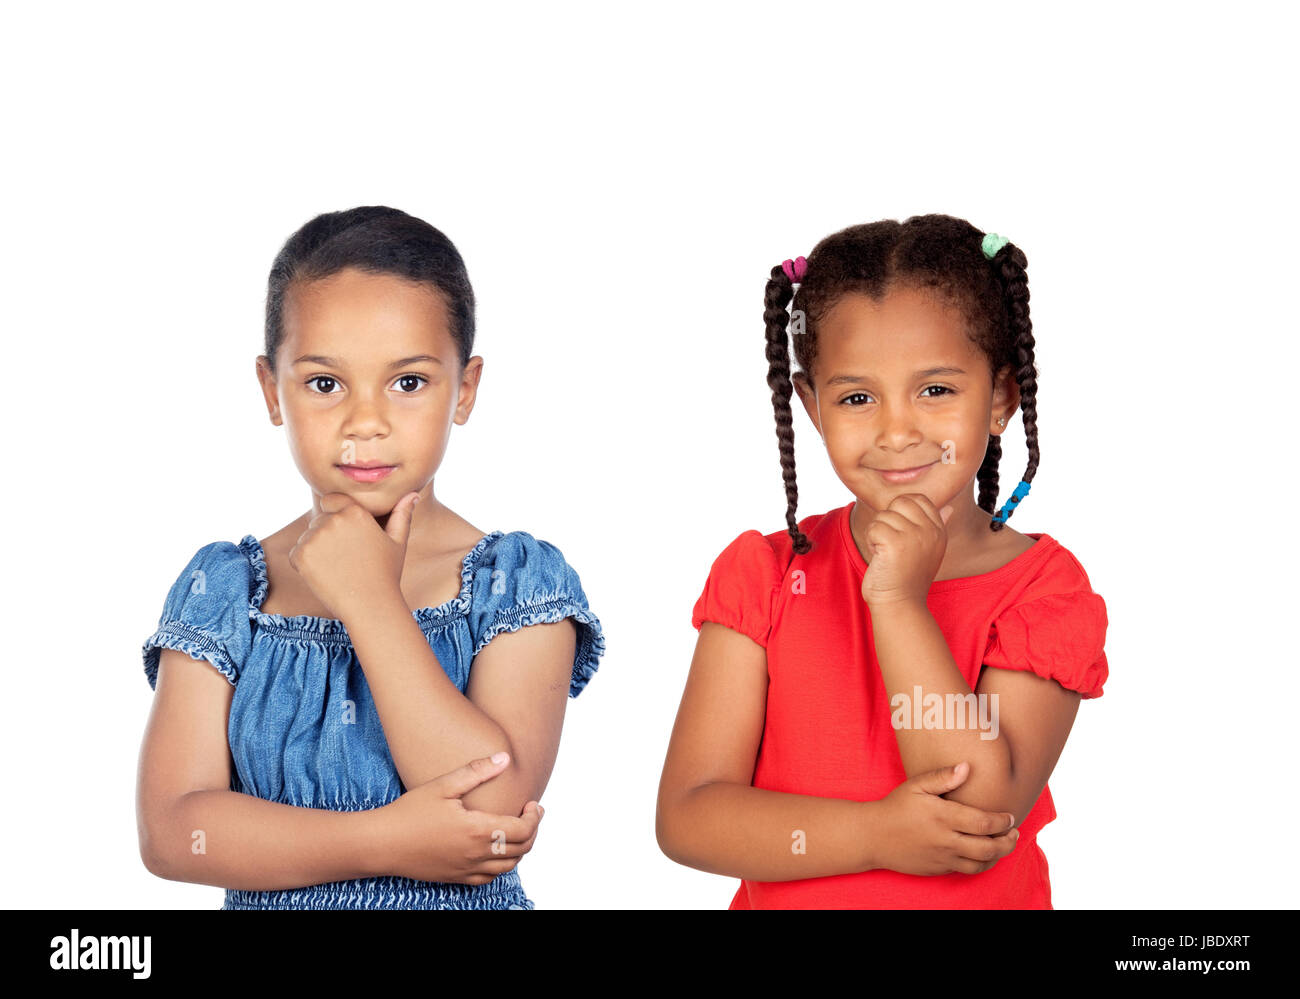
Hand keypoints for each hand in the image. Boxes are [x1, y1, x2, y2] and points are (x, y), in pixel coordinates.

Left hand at [288, 491, 420, 620]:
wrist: (370, 605)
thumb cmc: (386, 574)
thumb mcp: (398, 542)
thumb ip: (402, 515)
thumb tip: (412, 494)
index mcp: (355, 512)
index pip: (332, 500)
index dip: (335, 515)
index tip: (344, 535)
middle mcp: (333, 520)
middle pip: (319, 519)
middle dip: (327, 534)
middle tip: (345, 558)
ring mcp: (314, 537)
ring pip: (307, 536)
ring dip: (316, 548)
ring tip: (337, 568)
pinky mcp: (301, 555)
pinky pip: (296, 553)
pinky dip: (305, 563)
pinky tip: (325, 575)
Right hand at [373, 753, 543, 884]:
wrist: (382, 844)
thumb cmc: (409, 812)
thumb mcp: (443, 786)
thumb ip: (476, 771)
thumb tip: (505, 758)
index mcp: (477, 830)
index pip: (523, 830)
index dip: (534, 817)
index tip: (534, 804)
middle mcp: (476, 854)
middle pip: (521, 850)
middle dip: (532, 831)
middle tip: (531, 814)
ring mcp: (466, 869)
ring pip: (508, 866)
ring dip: (519, 849)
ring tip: (516, 830)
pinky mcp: (455, 878)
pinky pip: (488, 878)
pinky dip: (500, 866)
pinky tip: (495, 851)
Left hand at [859, 494, 953, 606]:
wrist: (900, 605)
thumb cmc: (909, 578)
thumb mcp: (930, 551)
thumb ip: (937, 526)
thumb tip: (949, 507)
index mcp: (939, 531)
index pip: (918, 499)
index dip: (901, 511)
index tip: (900, 534)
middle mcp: (930, 531)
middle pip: (899, 502)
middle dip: (887, 520)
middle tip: (890, 544)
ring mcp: (914, 536)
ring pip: (883, 515)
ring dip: (877, 534)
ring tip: (886, 554)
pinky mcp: (895, 543)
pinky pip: (874, 527)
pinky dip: (871, 542)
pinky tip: (880, 558)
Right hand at [870, 762, 1018, 875]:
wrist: (872, 836)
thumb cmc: (895, 806)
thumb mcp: (915, 785)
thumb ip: (942, 777)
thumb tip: (966, 767)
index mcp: (943, 817)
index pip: (983, 823)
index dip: (1002, 821)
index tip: (1010, 816)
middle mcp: (945, 840)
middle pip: (988, 848)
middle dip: (1008, 842)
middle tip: (1014, 833)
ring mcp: (942, 858)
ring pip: (980, 864)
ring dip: (997, 856)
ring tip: (1003, 845)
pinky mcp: (937, 869)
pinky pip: (965, 870)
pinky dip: (980, 864)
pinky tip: (982, 854)